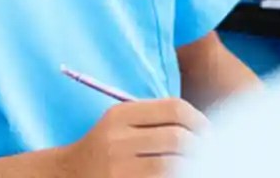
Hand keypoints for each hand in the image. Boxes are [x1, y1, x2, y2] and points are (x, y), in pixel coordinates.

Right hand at [62, 98, 206, 177]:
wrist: (67, 175)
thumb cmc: (105, 149)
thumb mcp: (120, 125)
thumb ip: (155, 119)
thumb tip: (205, 129)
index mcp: (120, 114)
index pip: (174, 108)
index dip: (200, 120)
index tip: (209, 133)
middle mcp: (117, 138)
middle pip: (178, 137)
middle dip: (203, 147)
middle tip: (212, 154)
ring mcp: (118, 166)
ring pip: (174, 164)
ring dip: (195, 166)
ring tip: (202, 167)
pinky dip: (180, 177)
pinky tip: (184, 176)